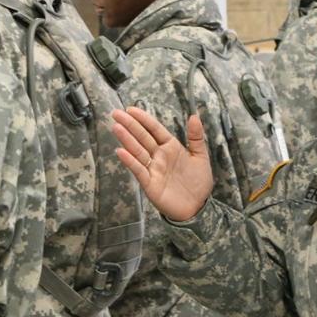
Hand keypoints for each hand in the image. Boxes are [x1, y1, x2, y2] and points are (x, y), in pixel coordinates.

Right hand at [112, 107, 213, 221]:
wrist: (198, 207)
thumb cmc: (198, 182)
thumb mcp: (201, 157)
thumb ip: (196, 137)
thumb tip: (194, 116)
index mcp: (170, 147)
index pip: (154, 130)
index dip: (143, 119)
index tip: (131, 109)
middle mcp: (159, 156)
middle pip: (142, 138)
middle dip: (129, 125)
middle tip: (115, 114)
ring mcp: (153, 169)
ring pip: (137, 151)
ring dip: (127, 140)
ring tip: (116, 128)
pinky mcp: (150, 184)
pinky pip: (139, 171)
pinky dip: (130, 161)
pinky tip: (121, 152)